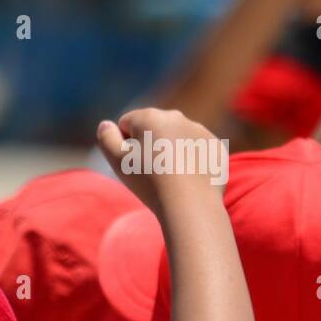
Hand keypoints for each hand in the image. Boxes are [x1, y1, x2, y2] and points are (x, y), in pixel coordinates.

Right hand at [96, 108, 225, 215]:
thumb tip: (106, 124)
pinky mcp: (215, 147)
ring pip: (177, 138)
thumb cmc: (150, 183)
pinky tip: (189, 179)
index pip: (127, 124)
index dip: (125, 145)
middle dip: (149, 145)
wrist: (191, 204)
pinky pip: (197, 150)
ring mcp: (199, 130)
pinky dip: (192, 161)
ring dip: (171, 152)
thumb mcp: (117, 161)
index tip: (134, 164)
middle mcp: (176, 117)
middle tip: (151, 173)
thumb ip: (106, 138)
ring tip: (171, 179)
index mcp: (150, 116)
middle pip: (153, 129)